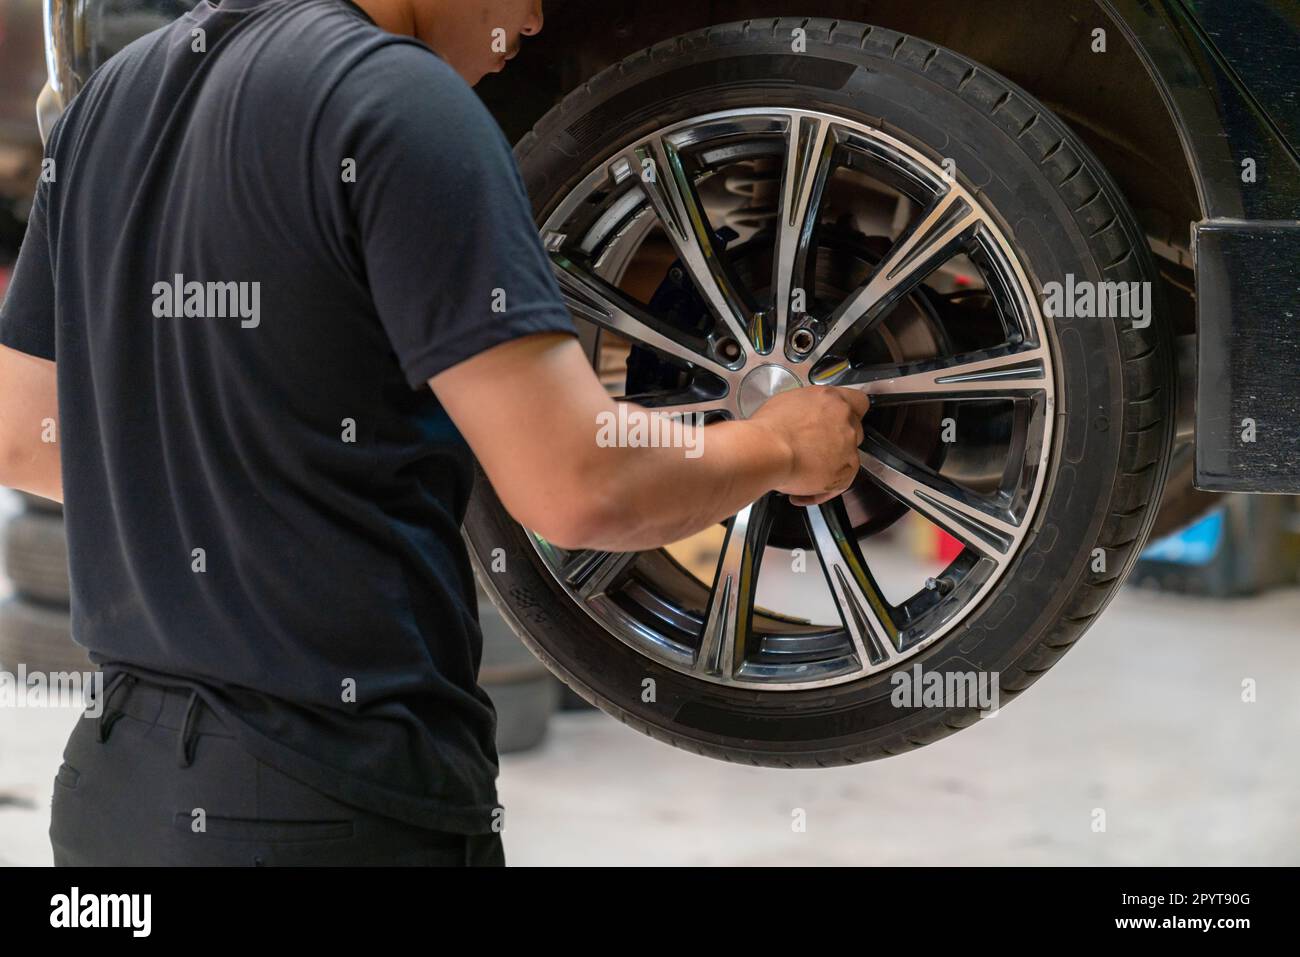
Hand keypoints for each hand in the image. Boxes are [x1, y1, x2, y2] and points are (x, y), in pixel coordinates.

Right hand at [749, 386, 868, 505]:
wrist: (767, 450)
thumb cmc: (768, 429)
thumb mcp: (785, 403)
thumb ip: (806, 409)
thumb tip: (802, 417)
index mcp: (830, 398)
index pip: (857, 401)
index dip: (849, 414)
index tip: (838, 423)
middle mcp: (843, 418)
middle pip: (854, 430)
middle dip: (837, 441)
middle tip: (814, 450)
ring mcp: (848, 444)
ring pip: (847, 458)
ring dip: (827, 467)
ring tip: (800, 477)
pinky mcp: (847, 469)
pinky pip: (839, 484)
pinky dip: (819, 492)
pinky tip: (800, 493)